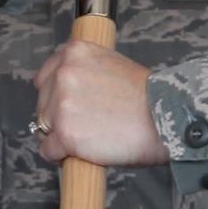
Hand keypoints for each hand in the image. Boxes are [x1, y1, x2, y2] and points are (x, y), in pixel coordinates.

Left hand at [34, 40, 167, 165]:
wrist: (165, 117)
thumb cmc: (147, 97)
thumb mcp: (111, 65)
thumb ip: (85, 71)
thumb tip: (67, 90)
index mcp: (74, 52)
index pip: (45, 78)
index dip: (56, 96)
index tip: (70, 106)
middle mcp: (64, 74)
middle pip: (42, 103)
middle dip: (58, 116)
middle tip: (87, 124)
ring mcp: (62, 104)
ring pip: (43, 127)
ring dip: (60, 136)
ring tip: (89, 137)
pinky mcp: (65, 134)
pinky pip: (48, 150)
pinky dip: (61, 156)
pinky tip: (82, 152)